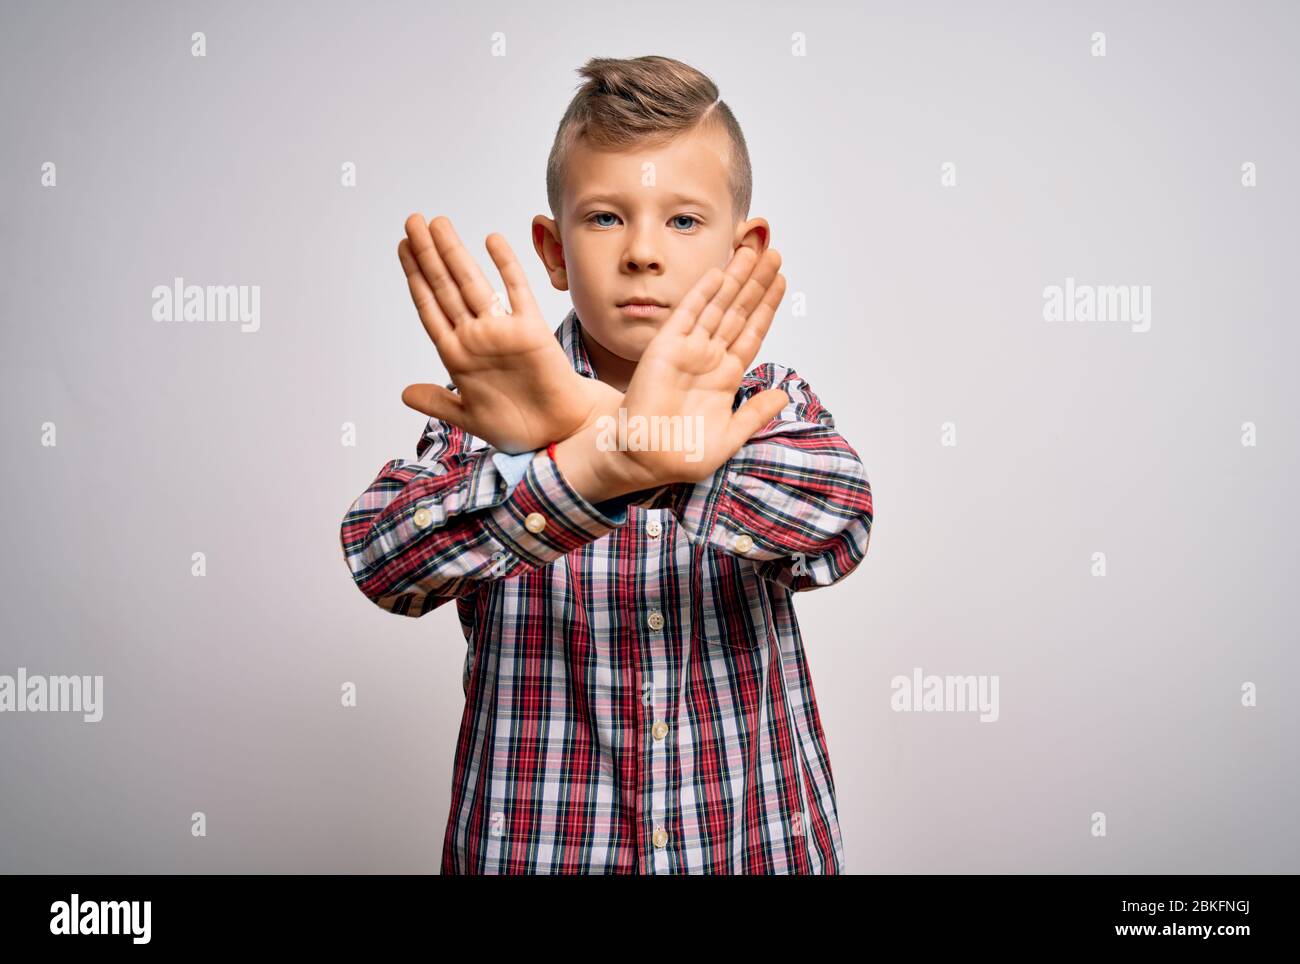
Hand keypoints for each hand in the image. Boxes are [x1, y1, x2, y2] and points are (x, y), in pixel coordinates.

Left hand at [397, 214, 621, 452]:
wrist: (558, 433)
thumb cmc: (518, 426)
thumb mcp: (469, 417)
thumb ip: (438, 402)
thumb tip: (405, 394)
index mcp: (457, 355)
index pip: (430, 306)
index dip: (415, 276)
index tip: (403, 247)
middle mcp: (476, 337)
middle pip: (445, 287)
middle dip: (426, 253)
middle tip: (412, 220)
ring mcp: (502, 331)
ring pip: (472, 283)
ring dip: (454, 252)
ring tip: (437, 224)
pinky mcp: (531, 330)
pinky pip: (516, 292)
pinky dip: (505, 266)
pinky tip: (492, 241)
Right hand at [557, 245, 789, 499]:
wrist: (644, 459)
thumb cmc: (682, 454)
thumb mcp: (730, 437)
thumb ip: (755, 414)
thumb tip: (782, 395)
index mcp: (726, 377)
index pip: (752, 333)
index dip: (767, 307)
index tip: (781, 281)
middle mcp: (709, 358)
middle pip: (738, 311)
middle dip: (755, 282)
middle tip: (772, 253)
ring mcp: (688, 350)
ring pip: (718, 305)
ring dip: (735, 278)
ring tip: (753, 251)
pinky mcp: (666, 347)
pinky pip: (688, 314)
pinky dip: (703, 293)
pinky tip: (718, 273)